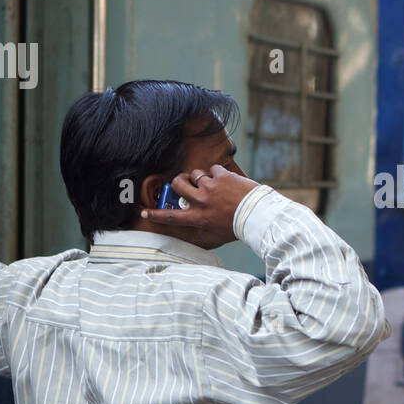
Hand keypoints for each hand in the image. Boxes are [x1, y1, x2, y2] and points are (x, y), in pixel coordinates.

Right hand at [140, 165, 258, 248]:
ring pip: (196, 174)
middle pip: (178, 185)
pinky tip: (227, 180)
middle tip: (184, 181)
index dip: (156, 215)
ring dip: (201, 177)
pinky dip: (218, 173)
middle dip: (178, 181)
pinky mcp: (221, 176)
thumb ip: (203, 229)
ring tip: (212, 182)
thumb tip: (194, 227)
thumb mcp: (217, 234)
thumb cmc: (239, 227)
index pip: (172, 217)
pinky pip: (212, 169)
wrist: (258, 214)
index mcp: (198, 218)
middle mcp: (200, 202)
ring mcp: (210, 187)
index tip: (144, 212)